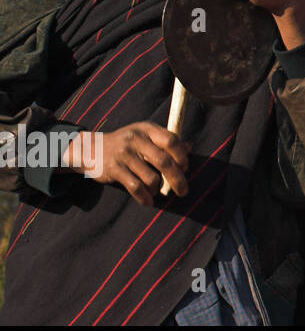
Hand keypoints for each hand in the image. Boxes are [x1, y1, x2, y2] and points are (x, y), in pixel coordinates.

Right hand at [65, 122, 189, 203]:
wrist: (90, 148)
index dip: (182, 156)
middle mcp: (136, 140)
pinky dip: (145, 197)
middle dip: (177, 179)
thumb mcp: (144, 135)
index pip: (171, 141)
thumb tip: (189, 147)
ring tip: (157, 191)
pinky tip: (149, 201)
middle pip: (165, 161)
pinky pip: (135, 187)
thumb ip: (165, 140)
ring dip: (158, 188)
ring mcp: (124, 154)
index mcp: (147, 129)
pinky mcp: (114, 169)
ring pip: (151, 177)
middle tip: (183, 191)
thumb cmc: (125, 143)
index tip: (185, 167)